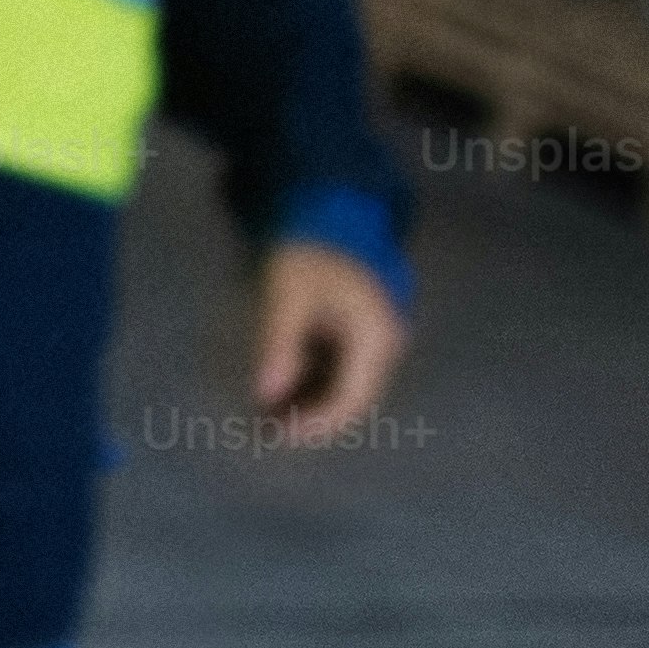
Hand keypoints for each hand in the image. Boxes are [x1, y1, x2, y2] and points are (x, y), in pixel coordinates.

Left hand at [246, 239, 409, 446]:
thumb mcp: (286, 293)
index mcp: (374, 338)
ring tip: (265, 419)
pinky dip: (311, 383)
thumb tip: (264, 393)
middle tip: (265, 434)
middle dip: (310, 419)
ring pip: (344, 387)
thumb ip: (278, 343)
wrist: (329, 211)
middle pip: (350, 398)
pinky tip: (280, 391)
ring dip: (309, 404)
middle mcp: (384, 345)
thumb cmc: (307, 250)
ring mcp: (375, 340)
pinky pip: (340, 370)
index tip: (279, 436)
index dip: (315, 423)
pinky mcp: (361, 333)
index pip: (350, 398)